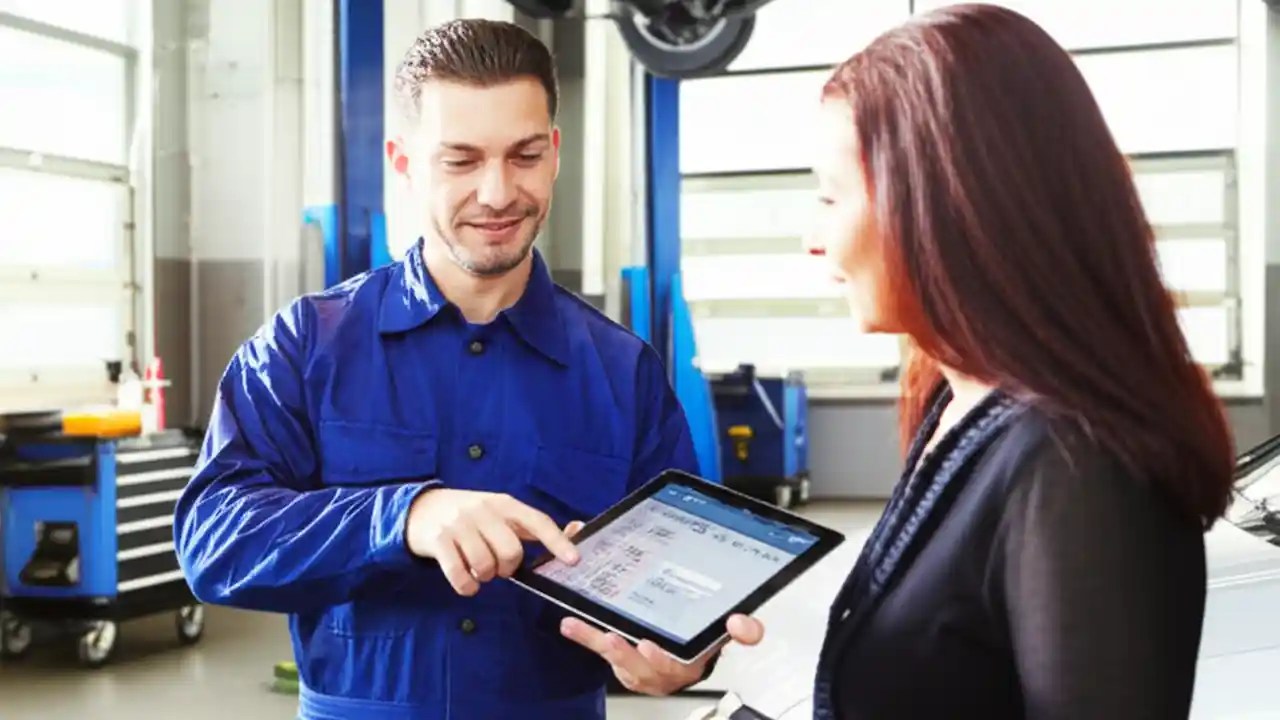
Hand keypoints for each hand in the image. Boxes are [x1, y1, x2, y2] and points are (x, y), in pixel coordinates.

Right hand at [406, 488, 579, 595]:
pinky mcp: (439, 540)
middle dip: (508, 568)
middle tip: (498, 566)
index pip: (537, 522)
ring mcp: (459, 525)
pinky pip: (459, 575)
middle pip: (511, 551)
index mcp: (505, 504)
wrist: (421, 509)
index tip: (573, 561)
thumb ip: (530, 527)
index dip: (557, 542)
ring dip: (485, 577)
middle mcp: (483, 510)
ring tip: (479, 570)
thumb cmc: (470, 517)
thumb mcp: (499, 513)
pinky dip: (467, 587)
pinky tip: (467, 583)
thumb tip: (574, 531)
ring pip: (485, 566)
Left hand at [559, 613, 764, 695]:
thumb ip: (740, 630)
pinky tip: (571, 624)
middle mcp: (674, 667)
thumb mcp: (712, 632)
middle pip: (668, 665)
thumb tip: (743, 623)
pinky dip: (586, 636)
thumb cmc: (686, 645)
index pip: (726, 643)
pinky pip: (602, 650)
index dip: (737, 635)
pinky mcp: (620, 662)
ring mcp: (645, 668)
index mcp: (701, 656)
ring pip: (631, 662)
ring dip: (616, 650)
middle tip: (648, 646)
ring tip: (606, 637)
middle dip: (657, 659)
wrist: (665, 662)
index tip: (737, 623)